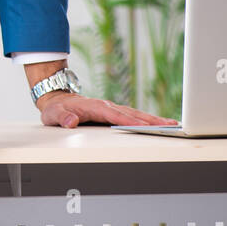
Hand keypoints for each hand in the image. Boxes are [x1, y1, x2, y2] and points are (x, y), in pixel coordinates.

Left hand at [37, 91, 179, 128]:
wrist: (57, 99)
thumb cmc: (57, 108)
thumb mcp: (53, 114)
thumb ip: (62, 117)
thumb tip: (71, 121)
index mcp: (94, 106)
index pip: (114, 115)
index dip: (129, 121)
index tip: (144, 126)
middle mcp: (106, 106)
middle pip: (132, 113)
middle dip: (150, 120)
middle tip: (169, 126)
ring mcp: (112, 108)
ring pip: (136, 114)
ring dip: (153, 119)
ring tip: (172, 125)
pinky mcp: (114, 112)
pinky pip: (133, 116)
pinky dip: (147, 120)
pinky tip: (160, 124)